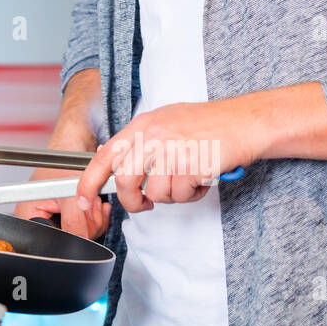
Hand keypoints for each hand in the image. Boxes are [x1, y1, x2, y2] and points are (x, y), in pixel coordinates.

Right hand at [13, 165, 110, 240]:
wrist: (75, 144)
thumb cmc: (63, 158)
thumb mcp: (69, 192)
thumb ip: (74, 221)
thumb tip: (80, 240)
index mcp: (29, 213)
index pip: (49, 240)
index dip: (69, 235)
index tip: (80, 220)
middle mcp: (41, 216)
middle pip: (67, 239)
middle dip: (86, 224)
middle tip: (89, 204)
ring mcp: (57, 215)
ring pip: (81, 234)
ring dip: (94, 218)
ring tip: (92, 199)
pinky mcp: (72, 213)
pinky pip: (88, 226)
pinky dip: (97, 216)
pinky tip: (97, 202)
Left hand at [75, 98, 258, 215]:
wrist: (244, 122)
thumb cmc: (208, 124)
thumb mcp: (165, 123)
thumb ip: (141, 142)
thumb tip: (117, 167)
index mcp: (142, 125)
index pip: (104, 156)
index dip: (87, 182)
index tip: (82, 200)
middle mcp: (153, 136)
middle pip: (125, 181)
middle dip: (133, 201)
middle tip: (145, 203)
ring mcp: (172, 150)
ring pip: (155, 194)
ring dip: (172, 195)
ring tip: (187, 177)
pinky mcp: (191, 165)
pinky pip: (181, 195)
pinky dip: (191, 194)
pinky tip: (201, 177)